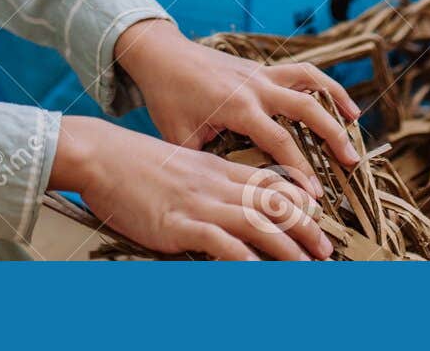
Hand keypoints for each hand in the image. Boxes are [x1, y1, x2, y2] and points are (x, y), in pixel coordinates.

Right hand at [50, 117, 332, 259]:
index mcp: (218, 168)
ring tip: (307, 267)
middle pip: (272, 203)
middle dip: (304, 227)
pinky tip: (258, 272)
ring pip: (256, 223)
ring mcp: (200, 204)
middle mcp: (216, 183)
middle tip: (326, 249)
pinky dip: (243, 260)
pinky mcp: (180, 224)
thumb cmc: (136, 164)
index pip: (269, 181)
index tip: (320, 216)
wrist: (102, 156)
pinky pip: (220, 243)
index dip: (299, 199)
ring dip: (286, 247)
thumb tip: (227, 201)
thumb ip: (208, 180)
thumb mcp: (181, 166)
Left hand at [113, 19, 360, 193]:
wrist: (161, 55)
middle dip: (332, 136)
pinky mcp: (262, 67)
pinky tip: (337, 99)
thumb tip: (224, 197)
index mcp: (238, 107)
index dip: (301, 171)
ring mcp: (261, 73)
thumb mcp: (179, 137)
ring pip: (309, 81)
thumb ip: (204, 165)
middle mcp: (256, 86)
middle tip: (352, 163)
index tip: (317, 196)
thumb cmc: (167, 97)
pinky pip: (300, 71)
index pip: (280, 141)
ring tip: (356, 122)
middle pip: (306, 109)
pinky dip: (322, 83)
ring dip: (336, 99)